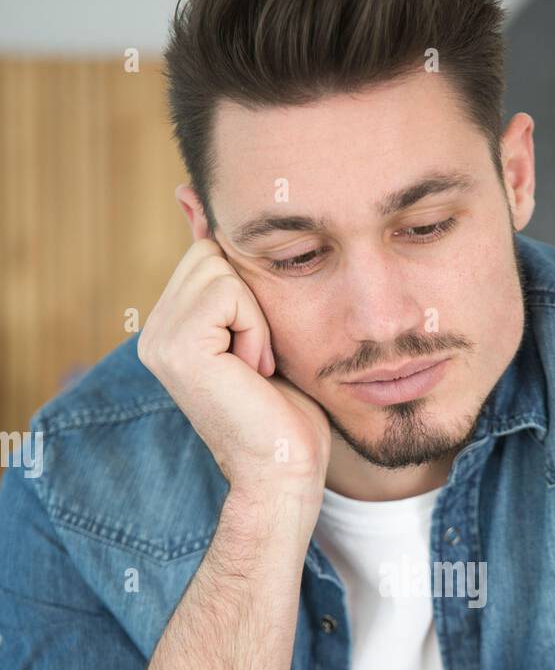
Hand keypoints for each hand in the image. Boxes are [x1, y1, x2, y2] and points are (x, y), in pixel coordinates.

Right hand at [137, 238, 330, 501]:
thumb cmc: (286, 411)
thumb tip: (193, 199)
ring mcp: (158, 339)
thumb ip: (230, 274)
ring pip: (220, 267)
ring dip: (256, 316)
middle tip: (258, 361)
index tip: (255, 353)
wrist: (285, 470)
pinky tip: (253, 372)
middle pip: (211, 252)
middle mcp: (153, 331)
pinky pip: (228, 292)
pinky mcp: (176, 346)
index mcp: (168, 327)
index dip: (249, 292)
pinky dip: (256, 328)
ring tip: (255, 368)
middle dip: (251, 300)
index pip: (208, 254)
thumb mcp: (260, 327)